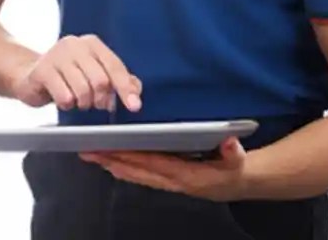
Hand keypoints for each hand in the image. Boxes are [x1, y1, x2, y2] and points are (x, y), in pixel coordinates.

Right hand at [10, 34, 142, 111]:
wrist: (29, 76)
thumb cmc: (66, 76)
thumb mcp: (94, 74)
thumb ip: (118, 80)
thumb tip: (135, 90)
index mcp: (91, 44)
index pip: (115, 66)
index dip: (126, 88)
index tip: (134, 106)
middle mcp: (74, 45)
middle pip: (100, 80)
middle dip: (101, 99)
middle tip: (96, 105)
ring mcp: (56, 56)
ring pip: (82, 90)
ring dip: (83, 104)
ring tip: (77, 101)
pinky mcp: (41, 71)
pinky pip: (64, 96)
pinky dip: (67, 105)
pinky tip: (63, 100)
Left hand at [80, 137, 245, 201]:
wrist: (238, 184)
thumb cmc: (234, 169)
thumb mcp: (238, 160)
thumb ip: (233, 152)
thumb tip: (229, 142)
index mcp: (187, 176)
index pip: (154, 164)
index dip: (133, 157)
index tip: (113, 149)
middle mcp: (173, 182)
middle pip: (137, 172)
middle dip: (112, 161)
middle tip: (90, 152)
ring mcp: (168, 183)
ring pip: (135, 175)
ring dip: (113, 166)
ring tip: (93, 156)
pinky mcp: (167, 181)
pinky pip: (140, 176)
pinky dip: (124, 170)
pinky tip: (111, 163)